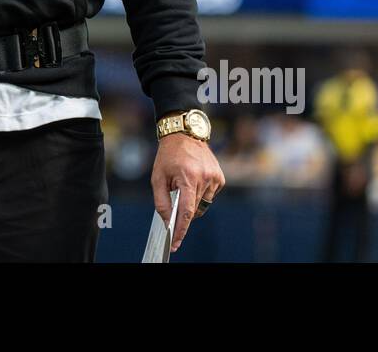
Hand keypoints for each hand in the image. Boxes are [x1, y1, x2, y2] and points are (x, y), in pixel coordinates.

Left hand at [152, 133, 224, 253]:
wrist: (184, 134)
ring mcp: (214, 178)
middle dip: (182, 212)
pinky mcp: (220, 177)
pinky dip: (200, 194)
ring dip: (191, 202)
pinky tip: (193, 180)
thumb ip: (161, 201)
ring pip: (202, 205)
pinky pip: (209, 196)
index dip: (181, 230)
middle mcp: (204, 178)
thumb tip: (167, 222)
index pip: (186, 212)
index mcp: (187, 177)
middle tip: (174, 200)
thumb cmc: (168, 156)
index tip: (175, 244)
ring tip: (183, 184)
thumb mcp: (158, 177)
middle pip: (193, 210)